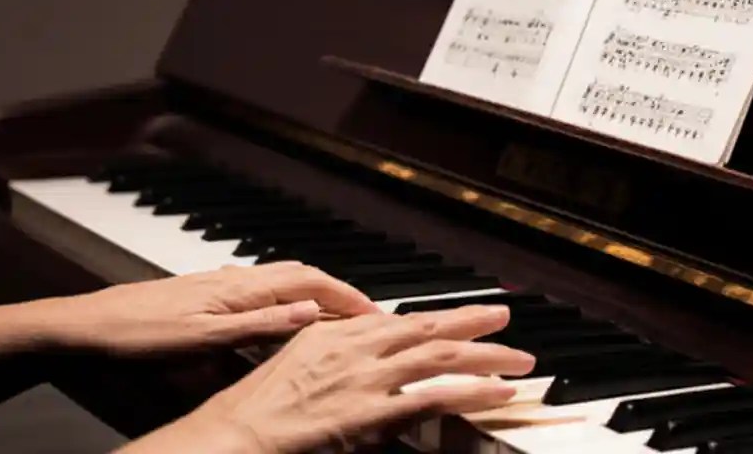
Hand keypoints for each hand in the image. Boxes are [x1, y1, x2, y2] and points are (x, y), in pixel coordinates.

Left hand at [56, 262, 379, 353]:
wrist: (87, 326)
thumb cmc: (139, 334)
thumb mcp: (204, 338)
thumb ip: (261, 324)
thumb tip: (312, 312)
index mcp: (241, 287)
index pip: (311, 284)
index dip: (348, 297)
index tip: (377, 313)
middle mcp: (235, 278)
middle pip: (303, 275)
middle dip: (340, 292)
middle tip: (367, 315)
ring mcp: (221, 284)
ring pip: (283, 281)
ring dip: (316, 295)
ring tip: (337, 317)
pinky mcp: (208, 294)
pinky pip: (264, 290)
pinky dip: (289, 299)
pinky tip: (286, 315)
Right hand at [180, 305, 534, 452]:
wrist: (233, 434)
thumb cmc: (255, 408)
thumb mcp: (296, 362)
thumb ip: (335, 353)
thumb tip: (364, 351)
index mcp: (337, 332)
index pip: (401, 319)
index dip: (440, 318)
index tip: (465, 318)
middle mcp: (357, 346)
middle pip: (428, 327)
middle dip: (472, 322)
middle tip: (504, 316)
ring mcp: (366, 378)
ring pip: (441, 356)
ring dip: (487, 355)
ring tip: (519, 357)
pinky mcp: (371, 413)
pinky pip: (434, 398)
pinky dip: (472, 392)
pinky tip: (498, 392)